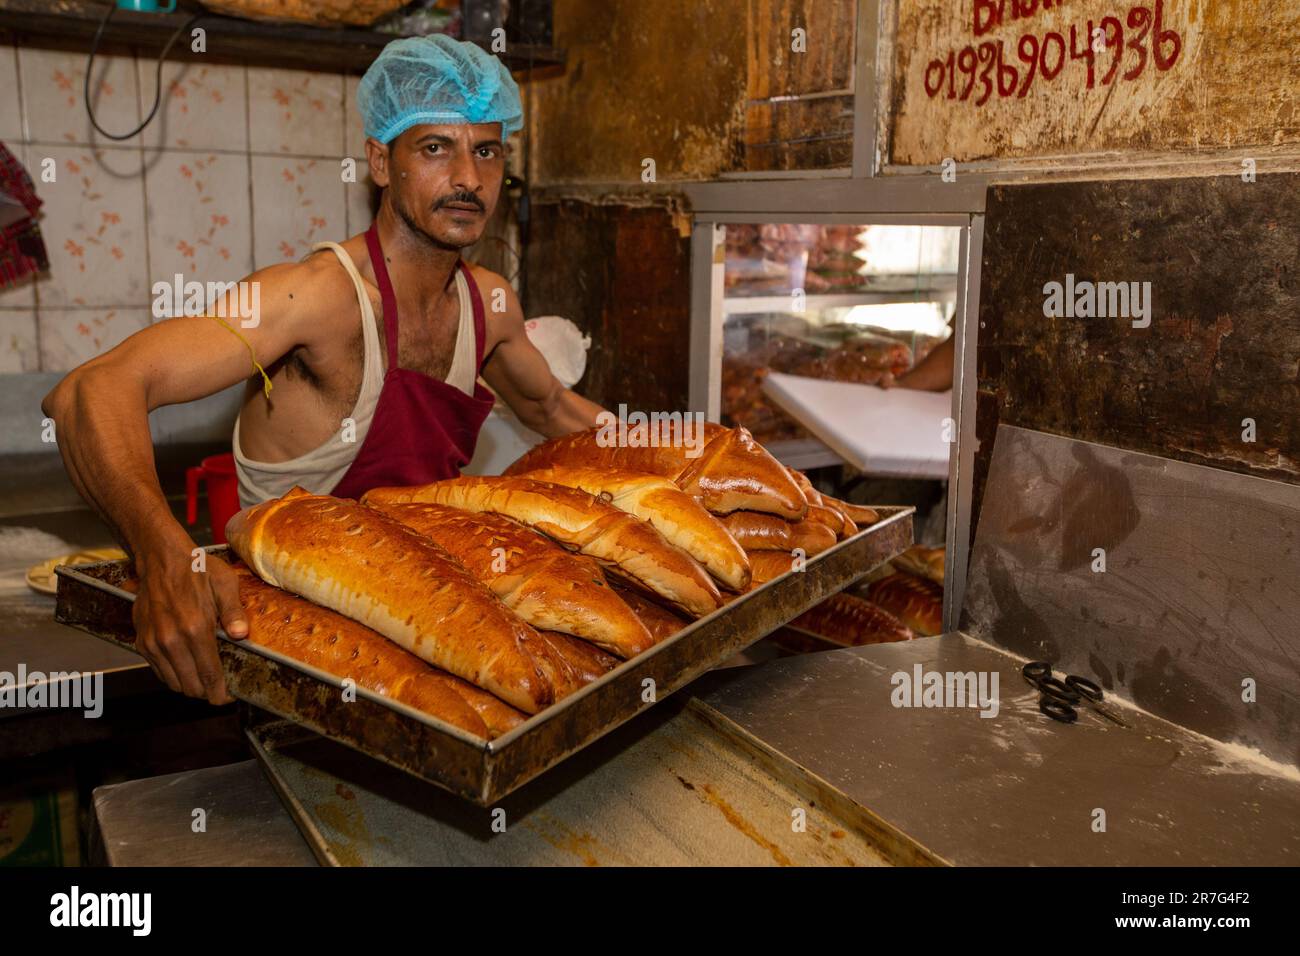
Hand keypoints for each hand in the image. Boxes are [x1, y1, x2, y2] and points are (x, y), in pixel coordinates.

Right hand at [132, 537, 248, 703]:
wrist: (161, 558)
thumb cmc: (196, 569)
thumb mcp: (224, 584)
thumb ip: (234, 612)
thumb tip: (242, 635)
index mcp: (194, 628)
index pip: (209, 675)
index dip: (220, 693)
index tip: (229, 696)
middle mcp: (171, 640)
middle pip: (190, 687)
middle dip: (207, 692)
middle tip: (219, 687)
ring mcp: (153, 642)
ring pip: (173, 683)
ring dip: (189, 686)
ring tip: (204, 678)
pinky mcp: (141, 641)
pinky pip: (158, 671)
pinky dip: (173, 675)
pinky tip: (187, 666)